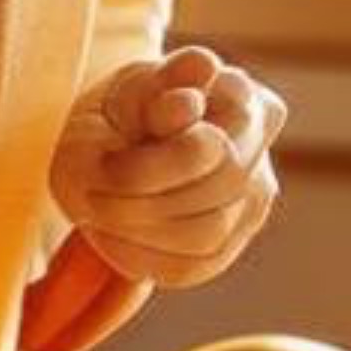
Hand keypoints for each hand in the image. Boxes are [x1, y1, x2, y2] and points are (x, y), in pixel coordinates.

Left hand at [46, 46, 285, 291]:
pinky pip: (190, 267)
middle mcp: (259, 147)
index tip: (107, 155)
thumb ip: (157, 87)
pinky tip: (107, 231)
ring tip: (95, 206)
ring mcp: (251, 198)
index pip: (212, 145)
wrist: (102, 151)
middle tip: (91, 186)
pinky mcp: (227, 244)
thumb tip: (199, 83)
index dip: (156, 162)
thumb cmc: (117, 113)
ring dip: (139, 224)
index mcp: (239, 94)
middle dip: (144, 193)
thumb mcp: (122, 90)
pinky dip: (140, 252)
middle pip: (217, 188)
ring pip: (207, 232)